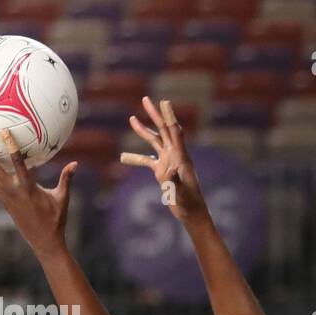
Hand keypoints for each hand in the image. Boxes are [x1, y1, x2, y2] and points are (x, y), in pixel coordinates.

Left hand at [0, 129, 76, 257]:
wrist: (44, 241)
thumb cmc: (56, 219)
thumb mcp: (62, 198)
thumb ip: (66, 179)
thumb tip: (76, 164)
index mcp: (28, 187)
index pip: (18, 163)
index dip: (11, 146)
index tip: (3, 132)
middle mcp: (13, 190)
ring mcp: (6, 197)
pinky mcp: (5, 204)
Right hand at [121, 96, 207, 221]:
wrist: (192, 214)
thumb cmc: (189, 204)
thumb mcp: (181, 193)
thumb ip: (174, 181)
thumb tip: (168, 169)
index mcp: (181, 158)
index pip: (175, 132)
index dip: (169, 116)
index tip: (164, 102)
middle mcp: (175, 156)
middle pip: (164, 130)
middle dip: (155, 114)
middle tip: (145, 99)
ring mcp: (168, 162)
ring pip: (155, 142)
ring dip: (143, 131)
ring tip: (132, 118)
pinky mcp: (162, 172)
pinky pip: (147, 161)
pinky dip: (136, 159)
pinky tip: (123, 157)